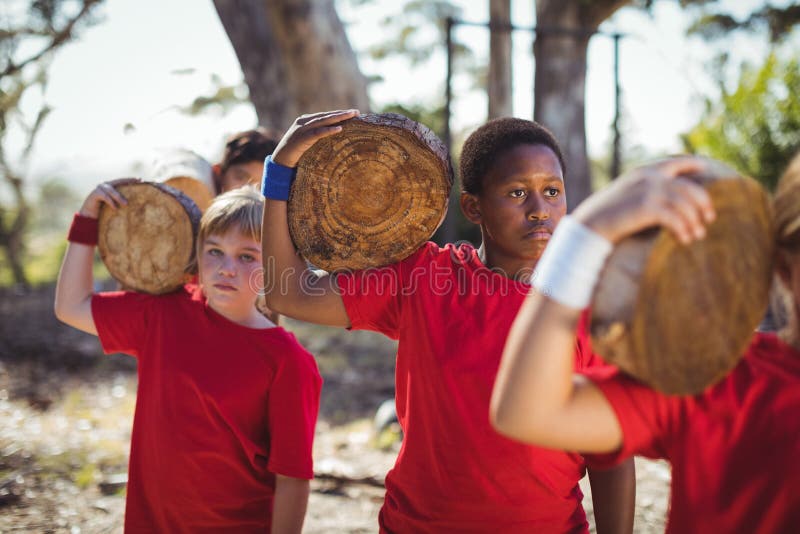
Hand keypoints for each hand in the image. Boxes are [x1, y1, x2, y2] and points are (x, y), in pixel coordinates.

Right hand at [79, 178, 140, 217]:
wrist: (90, 213)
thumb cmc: (104, 209)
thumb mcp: (115, 203)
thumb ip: (122, 200)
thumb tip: (135, 203)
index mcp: (112, 186)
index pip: (123, 181)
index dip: (132, 179)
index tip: (141, 180)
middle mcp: (106, 185)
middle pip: (119, 181)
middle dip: (129, 181)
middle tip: (138, 183)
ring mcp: (100, 188)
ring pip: (112, 191)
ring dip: (119, 197)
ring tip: (126, 204)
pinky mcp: (95, 193)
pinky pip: (105, 197)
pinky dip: (110, 202)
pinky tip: (115, 208)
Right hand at [272, 109, 359, 167]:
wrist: (280, 161)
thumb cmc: (295, 154)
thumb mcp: (307, 143)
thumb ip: (316, 137)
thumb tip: (332, 138)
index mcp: (305, 121)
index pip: (325, 115)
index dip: (338, 114)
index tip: (352, 113)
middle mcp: (303, 122)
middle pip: (326, 116)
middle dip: (342, 113)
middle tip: (356, 112)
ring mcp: (302, 129)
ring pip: (323, 121)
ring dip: (338, 118)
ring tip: (351, 116)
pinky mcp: (302, 139)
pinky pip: (318, 133)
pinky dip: (328, 130)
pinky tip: (339, 128)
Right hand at [573, 156, 716, 244]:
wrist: (589, 224)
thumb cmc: (605, 215)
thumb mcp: (625, 195)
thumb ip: (643, 191)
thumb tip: (663, 201)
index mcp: (644, 172)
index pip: (676, 162)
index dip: (693, 164)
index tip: (705, 169)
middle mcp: (650, 178)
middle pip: (689, 188)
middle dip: (703, 203)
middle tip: (709, 218)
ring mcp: (649, 191)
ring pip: (685, 205)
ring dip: (694, 222)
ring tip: (696, 236)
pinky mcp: (647, 207)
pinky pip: (676, 219)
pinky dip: (683, 230)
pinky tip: (684, 240)